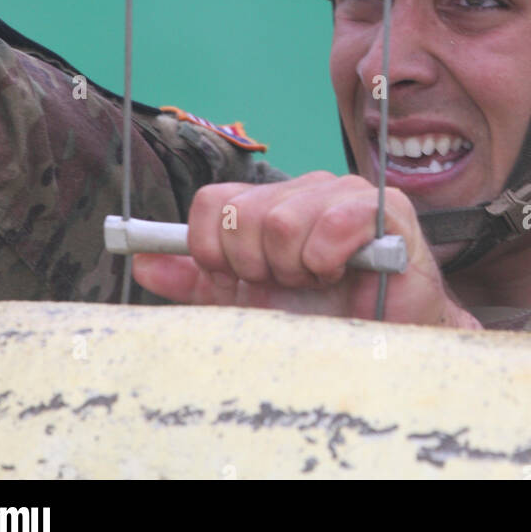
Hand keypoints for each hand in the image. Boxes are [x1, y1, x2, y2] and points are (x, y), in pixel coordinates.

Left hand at [132, 170, 481, 327]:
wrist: (388, 343)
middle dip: (258, 266)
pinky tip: (345, 272)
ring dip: (297, 268)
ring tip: (320, 280)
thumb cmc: (322, 318)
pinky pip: (335, 221)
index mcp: (269, 203)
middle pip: (244, 214)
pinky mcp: (385, 207)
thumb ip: (197, 279)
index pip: (212, 202)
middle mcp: (303, 188)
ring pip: (283, 220)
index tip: (240, 278)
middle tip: (289, 282)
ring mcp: (344, 192)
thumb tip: (142, 260)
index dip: (215, 250)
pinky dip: (330, 257)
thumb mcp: (248, 301)